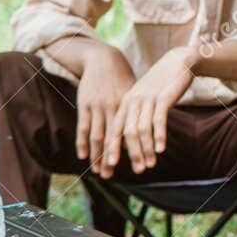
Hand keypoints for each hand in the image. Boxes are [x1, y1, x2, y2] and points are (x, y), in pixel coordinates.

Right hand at [74, 45, 135, 178]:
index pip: (134, 134)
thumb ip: (142, 109)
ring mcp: (99, 106)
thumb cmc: (123, 77)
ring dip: (99, 156)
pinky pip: (83, 126)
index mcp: (131, 105)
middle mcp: (116, 107)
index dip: (136, 152)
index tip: (139, 168)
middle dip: (116, 159)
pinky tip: (84, 156)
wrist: (104, 59)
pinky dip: (83, 143)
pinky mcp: (85, 104)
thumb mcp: (136, 91)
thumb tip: (153, 127)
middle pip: (117, 139)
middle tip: (118, 176)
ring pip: (99, 136)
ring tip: (101, 172)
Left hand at [105, 47, 196, 174]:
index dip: (111, 149)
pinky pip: (158, 121)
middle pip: (126, 133)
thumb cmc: (162, 82)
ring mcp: (147, 99)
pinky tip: (161, 150)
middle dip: (130, 155)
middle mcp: (133, 101)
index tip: (110, 166)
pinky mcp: (163, 98)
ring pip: (141, 130)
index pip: (114, 130)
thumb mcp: (145, 96)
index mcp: (125, 102)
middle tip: (136, 171)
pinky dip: (159, 136)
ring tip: (149, 165)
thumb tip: (133, 137)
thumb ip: (137, 113)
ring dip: (145, 150)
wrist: (179, 61)